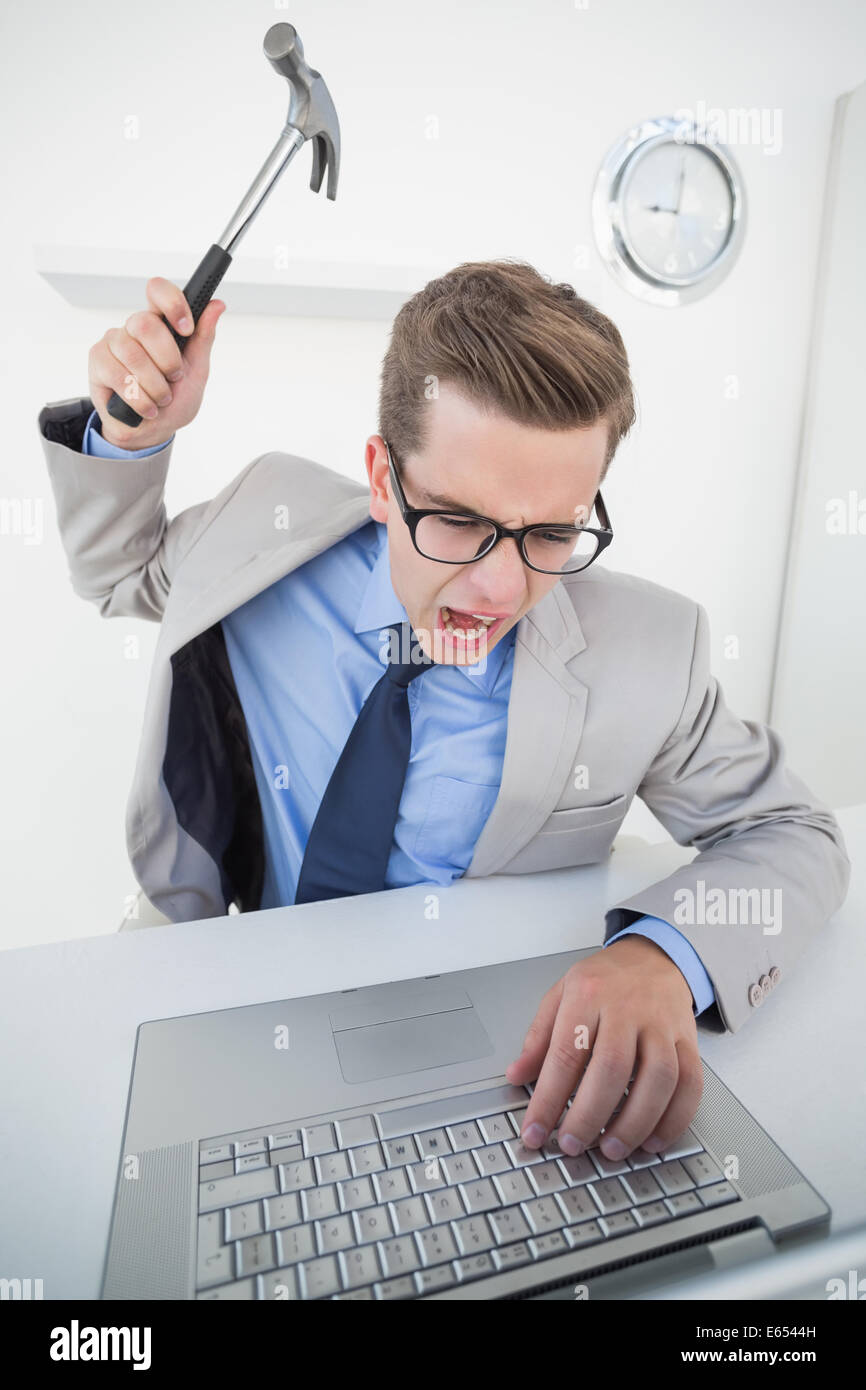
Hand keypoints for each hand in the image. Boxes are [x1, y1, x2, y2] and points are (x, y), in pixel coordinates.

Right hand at [87, 277, 225, 448]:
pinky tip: (145, 407)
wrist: (151, 431)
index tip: (186, 328)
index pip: (158, 291)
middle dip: (167, 359)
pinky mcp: (97, 360)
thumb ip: (203, 338)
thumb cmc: (174, 399)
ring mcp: (113, 342)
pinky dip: (137, 397)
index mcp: (160, 323)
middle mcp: (134, 328)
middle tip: (173, 378)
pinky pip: (116, 373)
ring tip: (160, 399)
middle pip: (145, 323)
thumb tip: (217, 305)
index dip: (172, 304)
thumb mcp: (197, 371)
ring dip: (153, 385)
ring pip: (131, 352)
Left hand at [505, 935, 702, 1159]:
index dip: (548, 1100)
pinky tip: (653, 1140)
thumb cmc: (604, 981)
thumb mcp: (561, 994)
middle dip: (590, 1116)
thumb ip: (539, 1037)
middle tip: (572, 1146)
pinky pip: (690, 1084)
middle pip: (612, 1068)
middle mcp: (628, 1008)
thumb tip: (517, 1076)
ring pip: (658, 1078)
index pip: (565, 1054)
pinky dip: (675, 1118)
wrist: (653, 957)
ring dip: (635, 1123)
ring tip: (612, 1150)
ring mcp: (663, 1024)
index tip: (534, 1132)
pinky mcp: (689, 1040)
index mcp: (588, 995)